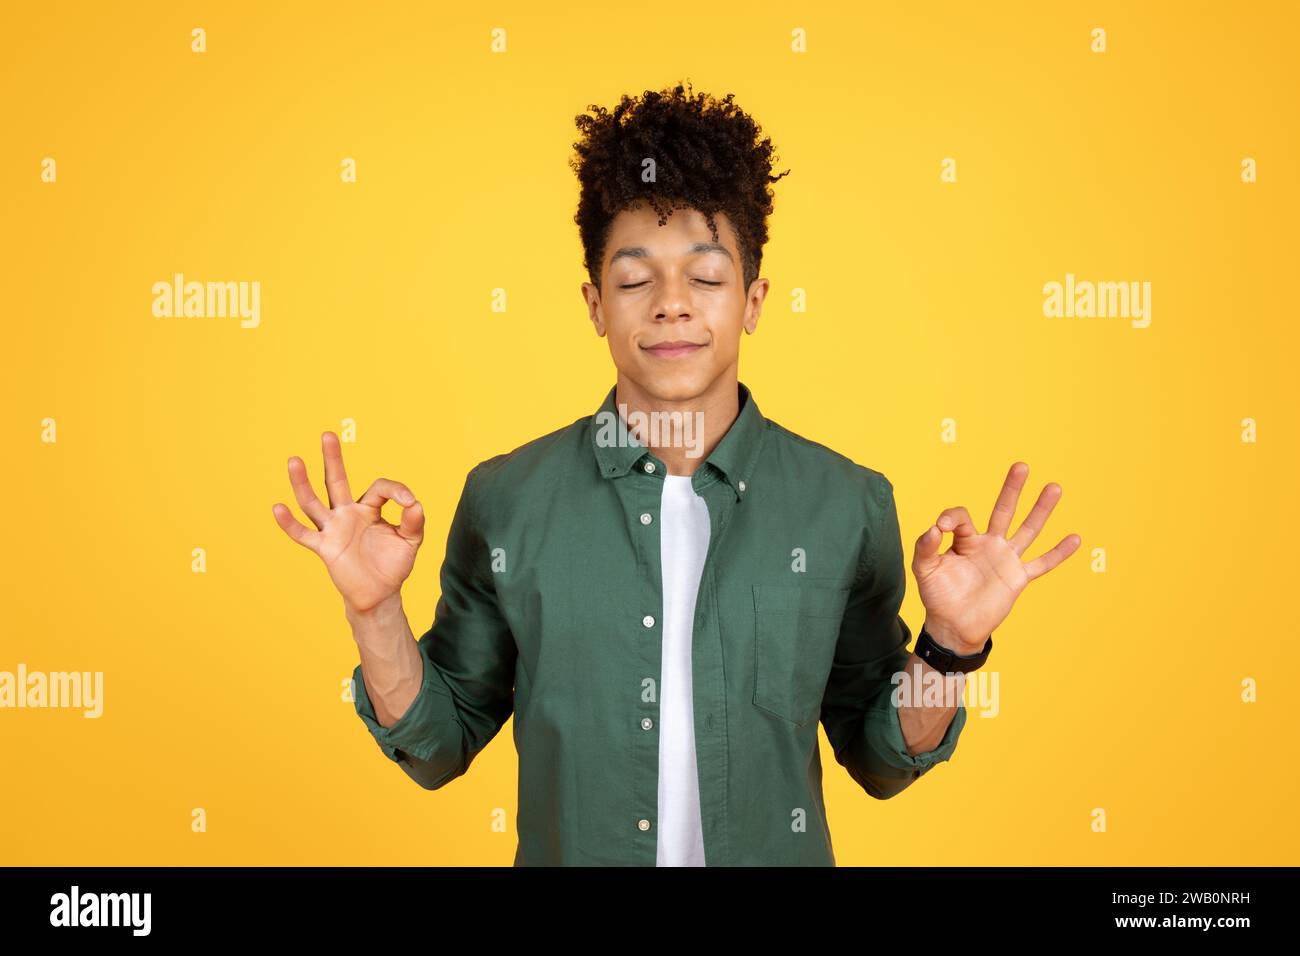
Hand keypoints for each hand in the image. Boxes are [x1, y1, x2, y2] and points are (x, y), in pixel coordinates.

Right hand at [272, 432, 424, 614]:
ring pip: (314, 502)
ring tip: (295, 460)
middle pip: (336, 481)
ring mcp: (333, 529)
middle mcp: (348, 514)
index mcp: (369, 509)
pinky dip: (289, 523)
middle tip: (328, 435)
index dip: (396, 491)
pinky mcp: (325, 547)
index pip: (379, 488)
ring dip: (303, 483)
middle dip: (333, 458)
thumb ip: (414, 523)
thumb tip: (415, 504)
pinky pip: (304, 534)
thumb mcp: (410, 541)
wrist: (380, 593)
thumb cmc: (393, 565)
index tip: (409, 502)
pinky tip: (278, 508)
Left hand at [912, 461, 1079, 653]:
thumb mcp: (924, 569)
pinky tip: (1075, 539)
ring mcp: (1006, 560)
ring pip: (1027, 530)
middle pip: (1003, 510)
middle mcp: (989, 544)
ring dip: (1040, 510)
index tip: (942, 527)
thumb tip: (934, 528)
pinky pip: (1042, 563)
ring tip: (1054, 487)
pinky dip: (1058, 553)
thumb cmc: (937, 596)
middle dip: (1011, 489)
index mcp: (965, 540)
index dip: (953, 517)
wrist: (953, 626)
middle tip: (1021, 466)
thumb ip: (925, 547)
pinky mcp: (1018, 578)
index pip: (963, 517)